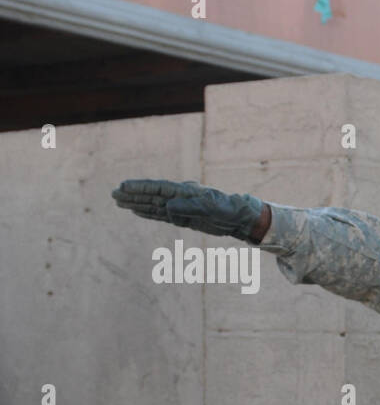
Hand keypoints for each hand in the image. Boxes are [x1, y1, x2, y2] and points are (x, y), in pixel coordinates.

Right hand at [112, 179, 268, 242]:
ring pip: (154, 205)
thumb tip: (168, 207)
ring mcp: (181, 207)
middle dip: (133, 195)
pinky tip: (138, 212)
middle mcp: (180, 197)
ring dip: (137, 204)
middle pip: (152, 195)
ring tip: (120, 202)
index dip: (140, 188)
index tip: (123, 187)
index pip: (158, 188)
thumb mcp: (211, 208)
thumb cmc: (228, 209)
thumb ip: (189, 207)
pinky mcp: (184, 218)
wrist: (240, 217)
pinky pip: (162, 215)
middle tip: (114, 194)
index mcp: (185, 192)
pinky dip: (148, 213)